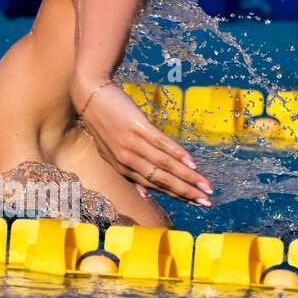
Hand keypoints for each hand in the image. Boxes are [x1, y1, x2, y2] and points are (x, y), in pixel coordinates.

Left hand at [73, 80, 213, 206]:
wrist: (89, 94)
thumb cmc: (102, 124)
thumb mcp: (110, 154)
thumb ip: (129, 175)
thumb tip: (145, 195)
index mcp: (123, 169)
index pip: (155, 187)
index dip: (177, 196)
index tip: (197, 203)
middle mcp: (127, 160)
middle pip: (162, 180)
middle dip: (187, 192)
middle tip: (207, 200)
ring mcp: (132, 143)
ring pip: (164, 164)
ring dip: (187, 176)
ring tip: (205, 185)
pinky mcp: (137, 126)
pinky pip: (160, 142)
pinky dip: (176, 153)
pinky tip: (191, 162)